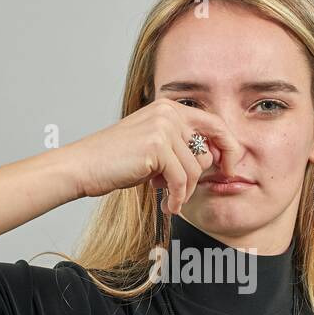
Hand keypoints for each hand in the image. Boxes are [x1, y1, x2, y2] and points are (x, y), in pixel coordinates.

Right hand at [64, 98, 241, 214]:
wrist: (83, 166)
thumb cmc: (115, 161)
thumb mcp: (153, 146)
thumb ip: (180, 146)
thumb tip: (215, 159)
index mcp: (169, 108)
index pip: (215, 123)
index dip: (229, 147)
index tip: (230, 168)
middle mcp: (168, 112)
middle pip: (207, 151)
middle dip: (199, 177)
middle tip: (182, 192)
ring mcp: (162, 127)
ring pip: (195, 170)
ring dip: (184, 192)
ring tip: (170, 201)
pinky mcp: (156, 146)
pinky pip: (182, 180)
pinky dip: (178, 198)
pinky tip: (168, 206)